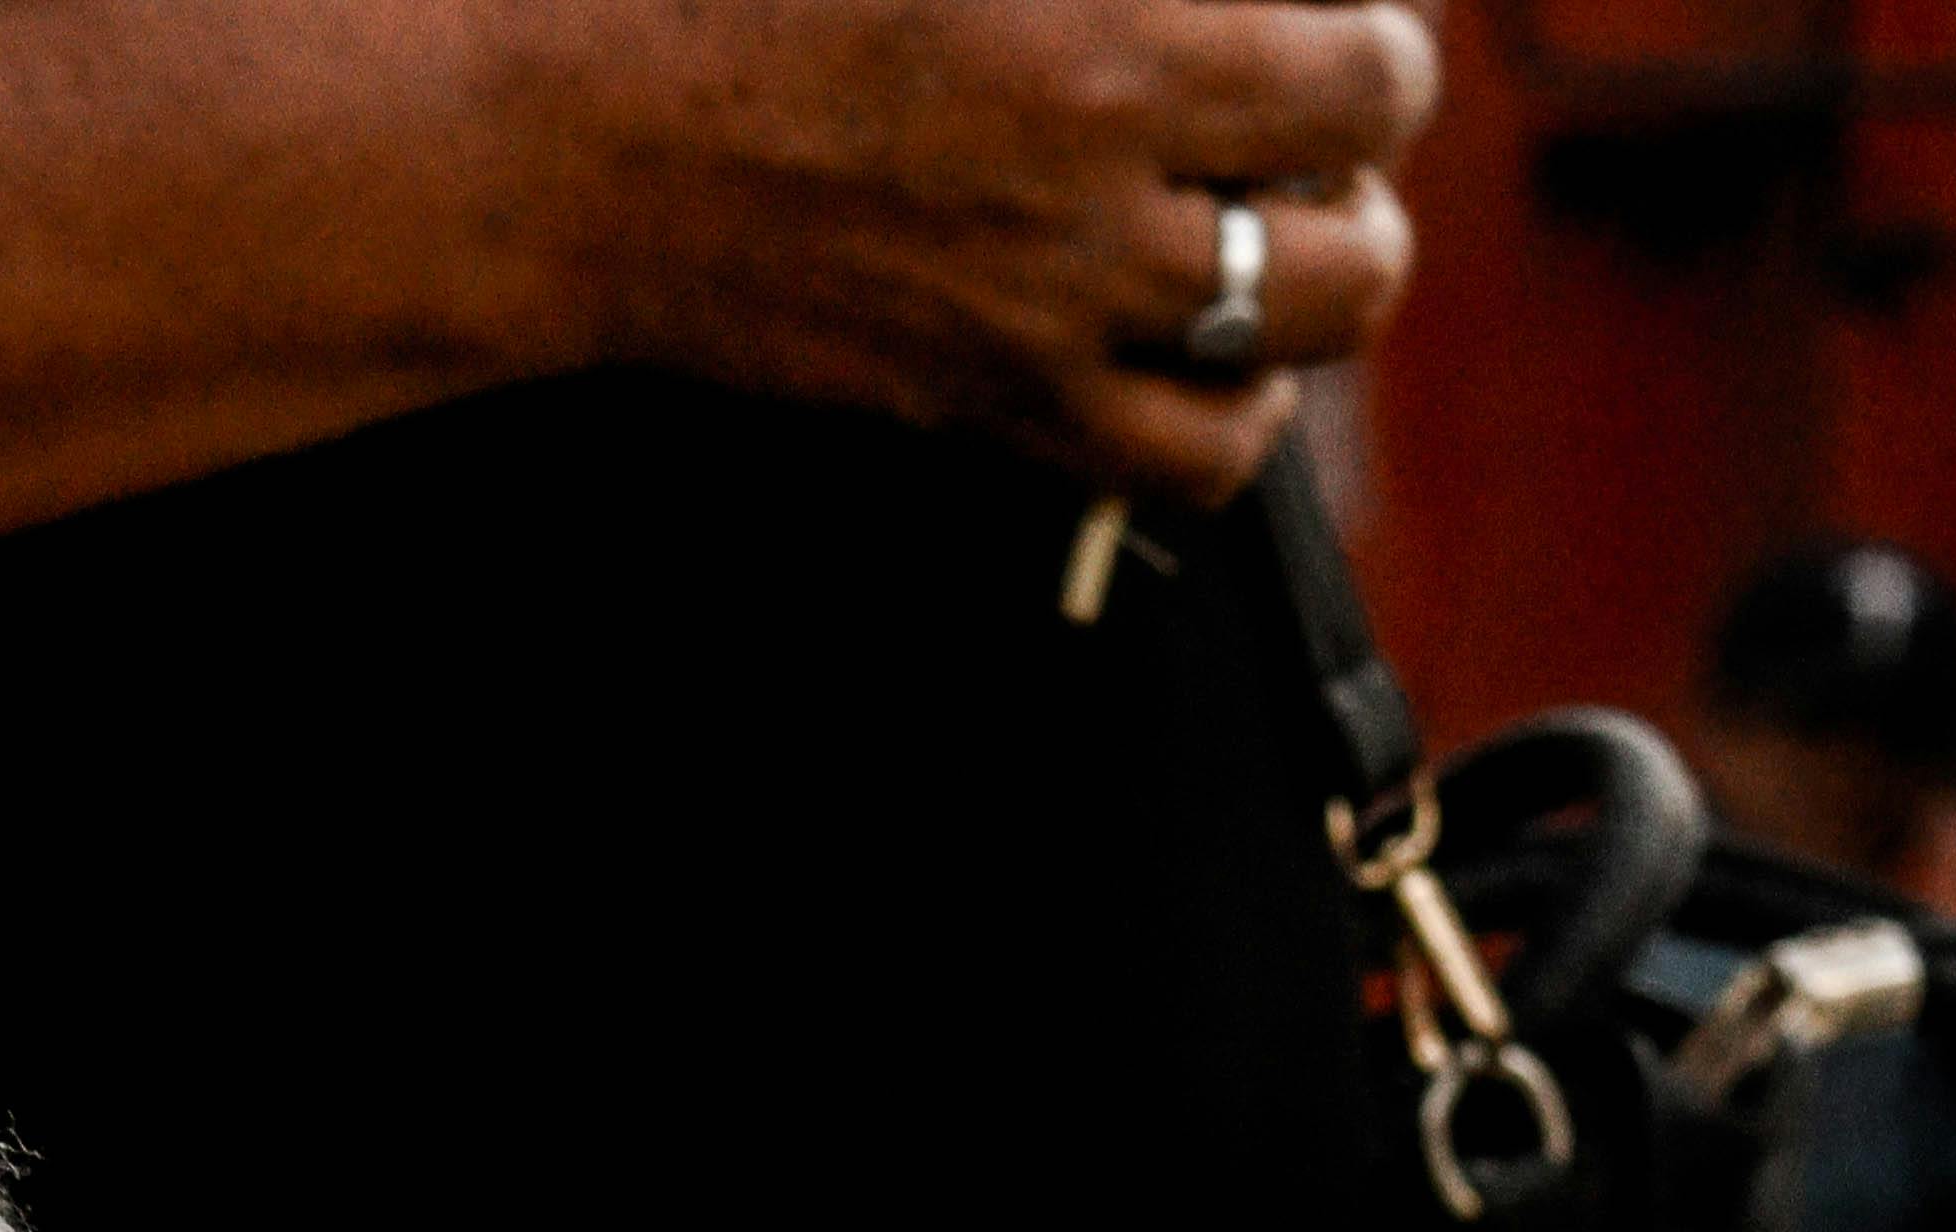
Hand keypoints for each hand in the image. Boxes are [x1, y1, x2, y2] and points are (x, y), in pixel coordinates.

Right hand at [476, 0, 1438, 503]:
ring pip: (1276, 384)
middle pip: (1356, 260)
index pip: (1368, 82)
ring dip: (1299, 318)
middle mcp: (1099, 217)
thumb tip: (1208, 7)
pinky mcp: (980, 406)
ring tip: (1267, 252)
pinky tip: (1183, 346)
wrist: (574, 134)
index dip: (1380, 53)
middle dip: (1358, 195)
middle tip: (1314, 147)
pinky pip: (1170, 463)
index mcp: (1113, 53)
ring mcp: (1040, 335)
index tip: (1345, 33)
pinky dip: (1211, 415)